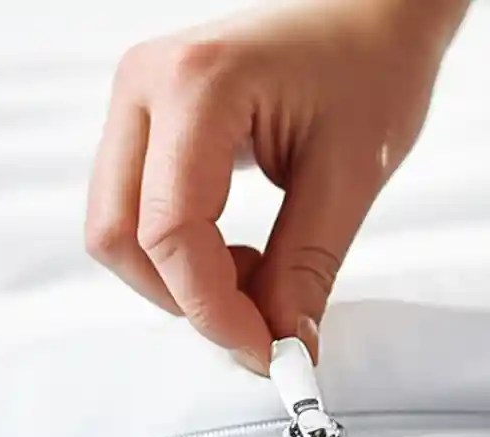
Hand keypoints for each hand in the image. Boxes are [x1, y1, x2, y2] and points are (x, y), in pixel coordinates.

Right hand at [84, 0, 466, 371]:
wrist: (372, 11)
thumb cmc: (372, 62)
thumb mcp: (350, 174)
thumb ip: (306, 269)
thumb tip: (284, 345)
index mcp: (196, 84)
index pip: (170, 229)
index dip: (211, 307)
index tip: (265, 351)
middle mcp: (146, 84)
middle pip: (119, 234)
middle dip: (184, 298)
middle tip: (259, 324)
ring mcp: (137, 98)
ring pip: (117, 227)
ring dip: (178, 278)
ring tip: (256, 274)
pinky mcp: (146, 118)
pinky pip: (135, 207)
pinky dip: (178, 252)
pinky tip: (236, 251)